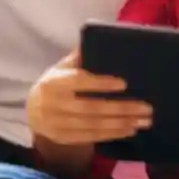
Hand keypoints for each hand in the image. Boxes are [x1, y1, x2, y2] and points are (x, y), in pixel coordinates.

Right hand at [27, 51, 153, 144]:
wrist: (32, 112)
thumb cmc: (55, 85)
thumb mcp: (60, 68)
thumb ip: (79, 58)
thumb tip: (102, 40)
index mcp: (54, 82)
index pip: (79, 82)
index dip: (101, 84)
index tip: (124, 84)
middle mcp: (54, 104)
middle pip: (91, 108)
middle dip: (121, 109)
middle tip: (146, 108)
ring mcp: (58, 124)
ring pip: (94, 125)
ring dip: (122, 123)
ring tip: (143, 120)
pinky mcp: (64, 138)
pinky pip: (92, 137)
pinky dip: (113, 134)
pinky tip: (129, 129)